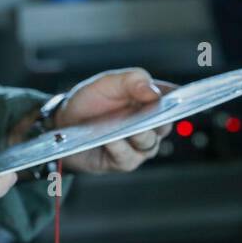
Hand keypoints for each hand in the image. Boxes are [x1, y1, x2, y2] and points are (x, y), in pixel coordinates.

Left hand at [55, 67, 176, 174]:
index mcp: (150, 101)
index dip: (178, 98)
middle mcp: (149, 125)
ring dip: (137, 134)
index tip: (175, 97)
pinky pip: (127, 156)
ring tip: (126, 127)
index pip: (173, 99)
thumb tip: (153, 91)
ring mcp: (138, 145)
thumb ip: (132, 80)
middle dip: (158, 118)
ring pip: (148, 142)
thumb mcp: (108, 82)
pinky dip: (119, 147)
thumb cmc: (89, 102)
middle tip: (150, 112)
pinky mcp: (124, 161)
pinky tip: (110, 138)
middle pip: (164, 124)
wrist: (63, 123)